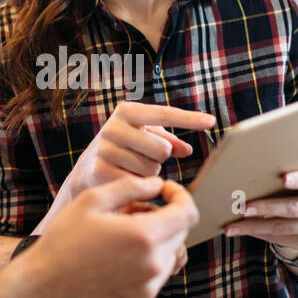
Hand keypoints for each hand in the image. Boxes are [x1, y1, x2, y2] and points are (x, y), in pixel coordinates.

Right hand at [24, 175, 198, 297]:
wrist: (42, 288)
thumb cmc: (63, 241)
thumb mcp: (92, 200)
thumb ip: (132, 187)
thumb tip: (158, 185)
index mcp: (145, 236)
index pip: (188, 213)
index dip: (180, 196)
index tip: (165, 191)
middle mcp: (153, 266)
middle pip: (179, 235)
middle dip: (162, 218)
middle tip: (130, 213)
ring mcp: (148, 290)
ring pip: (168, 258)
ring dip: (152, 245)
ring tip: (119, 240)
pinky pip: (154, 281)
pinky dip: (142, 269)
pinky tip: (114, 264)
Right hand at [43, 102, 215, 223]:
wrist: (85, 174)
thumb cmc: (123, 151)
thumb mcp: (143, 138)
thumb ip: (167, 140)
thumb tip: (187, 148)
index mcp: (127, 111)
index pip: (164, 113)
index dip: (189, 118)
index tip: (212, 121)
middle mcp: (113, 127)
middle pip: (162, 148)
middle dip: (159, 158)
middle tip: (143, 158)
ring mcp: (105, 149)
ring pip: (151, 169)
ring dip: (148, 174)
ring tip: (130, 170)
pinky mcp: (100, 171)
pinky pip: (138, 183)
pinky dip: (137, 186)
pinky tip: (124, 181)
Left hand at [222, 167, 297, 256]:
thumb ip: (286, 169)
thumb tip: (250, 166)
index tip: (283, 178)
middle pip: (295, 208)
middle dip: (267, 207)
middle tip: (243, 207)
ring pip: (283, 228)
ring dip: (254, 226)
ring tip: (232, 225)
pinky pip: (280, 239)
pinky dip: (257, 233)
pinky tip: (240, 230)